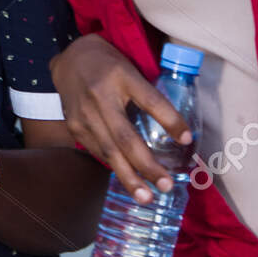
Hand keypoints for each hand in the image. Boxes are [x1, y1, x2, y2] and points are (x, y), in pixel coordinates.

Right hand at [50, 34, 189, 204]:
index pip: (150, 100)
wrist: (69, 59)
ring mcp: (84, 114)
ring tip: (146, 197)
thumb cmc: (109, 64)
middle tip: (166, 185)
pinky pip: (98, 152)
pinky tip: (128, 180)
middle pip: (126, 137)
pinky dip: (115, 167)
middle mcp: (101, 96)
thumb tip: (177, 127)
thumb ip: (148, 93)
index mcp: (121, 76)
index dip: (170, 121)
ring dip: (129, 177)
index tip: (187, 140)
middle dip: (146, 166)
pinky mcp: (75, 126)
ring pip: (109, 152)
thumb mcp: (131, 68)